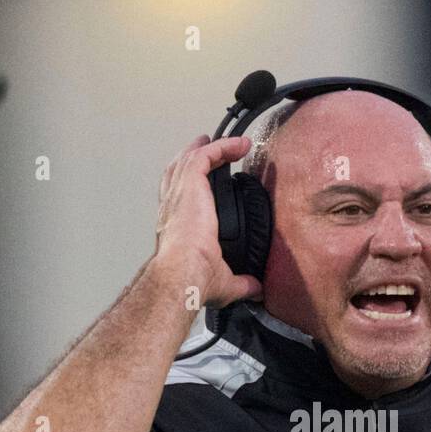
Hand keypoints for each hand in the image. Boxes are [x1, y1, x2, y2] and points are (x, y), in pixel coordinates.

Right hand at [154, 133, 262, 308]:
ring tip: (231, 143)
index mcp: (177, 227)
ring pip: (191, 158)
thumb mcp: (224, 283)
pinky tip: (241, 144)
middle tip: (207, 145)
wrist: (184, 274)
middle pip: (178, 171)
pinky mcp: (191, 184)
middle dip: (193, 155)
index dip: (190, 186)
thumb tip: (256, 289)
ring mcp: (179, 193)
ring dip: (212, 147)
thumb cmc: (193, 280)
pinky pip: (206, 154)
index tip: (205, 179)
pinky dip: (223, 145)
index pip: (179, 199)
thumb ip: (241, 283)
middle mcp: (173, 206)